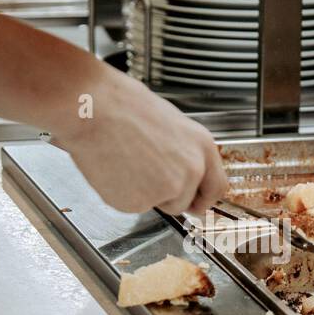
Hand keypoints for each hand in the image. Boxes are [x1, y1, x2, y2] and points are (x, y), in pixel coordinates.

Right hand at [50, 73, 228, 215]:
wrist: (97, 110)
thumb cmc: (125, 108)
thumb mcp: (170, 124)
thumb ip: (183, 152)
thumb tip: (181, 169)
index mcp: (202, 146)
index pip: (217, 187)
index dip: (204, 198)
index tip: (197, 203)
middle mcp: (192, 170)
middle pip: (187, 202)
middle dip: (170, 198)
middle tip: (148, 179)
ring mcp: (168, 188)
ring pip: (160, 205)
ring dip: (146, 195)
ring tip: (128, 164)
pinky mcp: (141, 202)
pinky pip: (134, 206)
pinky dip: (123, 195)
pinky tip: (115, 171)